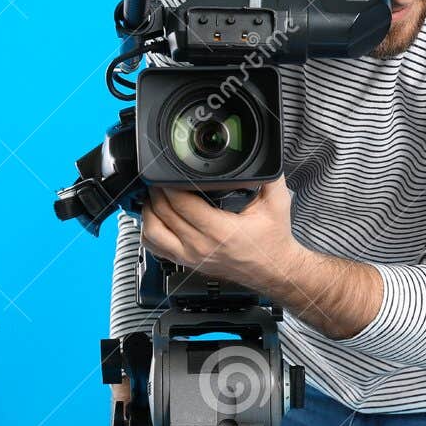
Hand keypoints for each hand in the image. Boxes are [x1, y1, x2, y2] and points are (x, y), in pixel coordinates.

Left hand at [139, 178, 301, 294]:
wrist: (273, 269)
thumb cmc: (273, 241)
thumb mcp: (277, 204)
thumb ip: (269, 177)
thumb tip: (264, 155)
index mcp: (220, 231)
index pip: (181, 204)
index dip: (169, 184)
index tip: (168, 172)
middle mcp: (200, 246)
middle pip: (162, 214)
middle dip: (156, 191)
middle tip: (159, 178)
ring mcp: (190, 257)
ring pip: (152, 233)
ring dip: (149, 211)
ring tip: (154, 196)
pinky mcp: (186, 262)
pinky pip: (155, 248)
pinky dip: (149, 231)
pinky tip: (155, 218)